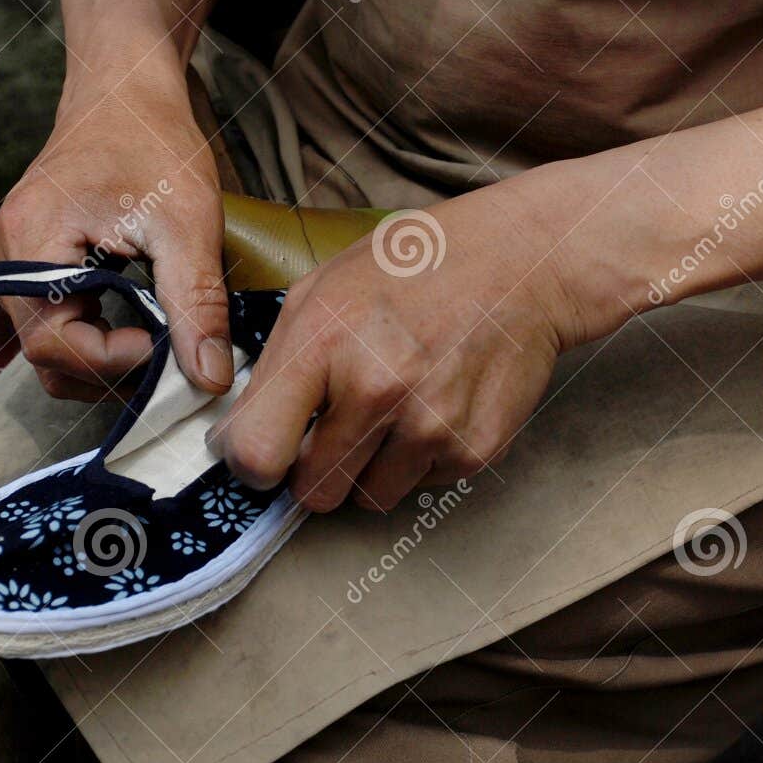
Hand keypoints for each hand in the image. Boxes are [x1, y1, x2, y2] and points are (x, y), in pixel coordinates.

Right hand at [0, 61, 230, 400]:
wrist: (124, 93)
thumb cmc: (151, 140)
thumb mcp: (187, 223)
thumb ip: (195, 303)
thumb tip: (208, 377)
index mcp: (31, 240)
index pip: (52, 344)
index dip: (112, 362)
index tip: (165, 349)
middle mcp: (3, 257)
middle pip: (45, 354)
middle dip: (111, 368)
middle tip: (168, 351)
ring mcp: (8, 263)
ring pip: (49, 347)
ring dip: (104, 357)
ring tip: (156, 334)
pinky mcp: (24, 264)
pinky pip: (52, 323)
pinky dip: (95, 335)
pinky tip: (136, 320)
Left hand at [211, 198, 581, 511]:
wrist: (523, 264)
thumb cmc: (415, 268)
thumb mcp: (322, 289)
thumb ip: (278, 364)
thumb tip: (239, 435)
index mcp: (325, 343)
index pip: (257, 453)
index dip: (251, 463)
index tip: (263, 453)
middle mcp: (378, 390)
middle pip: (312, 493)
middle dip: (312, 471)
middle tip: (329, 433)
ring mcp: (431, 426)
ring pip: (367, 498)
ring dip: (365, 470)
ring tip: (386, 414)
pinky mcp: (473, 450)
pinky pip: (419, 486)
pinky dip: (415, 461)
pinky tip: (429, 408)